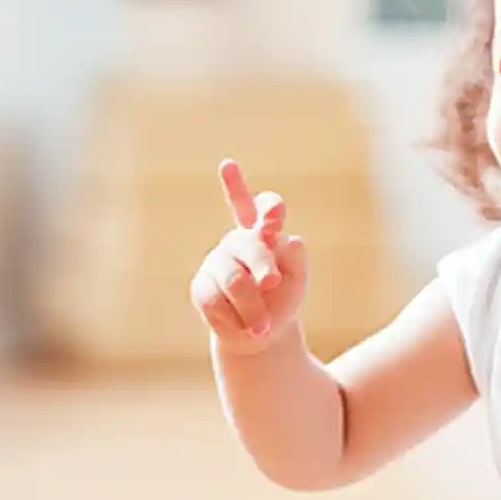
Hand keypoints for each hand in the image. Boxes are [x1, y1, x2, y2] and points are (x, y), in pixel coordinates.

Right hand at [190, 160, 308, 355]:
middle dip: (262, 264)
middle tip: (272, 282)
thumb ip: (298, 260)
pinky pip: (215, 300)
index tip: (226, 166)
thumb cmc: (283, 299)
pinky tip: (245, 327)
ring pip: (233, 279)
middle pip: (249, 243)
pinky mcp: (202, 286)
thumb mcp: (298, 280)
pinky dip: (235, 318)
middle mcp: (238, 242)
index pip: (256, 206)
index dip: (240, 187)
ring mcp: (218, 263)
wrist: (262, 334)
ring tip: (264, 326)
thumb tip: (292, 240)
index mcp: (263, 232)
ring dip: (253, 306)